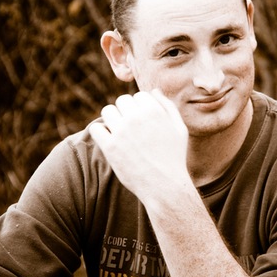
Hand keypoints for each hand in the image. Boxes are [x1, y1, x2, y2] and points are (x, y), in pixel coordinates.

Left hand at [89, 89, 190, 203]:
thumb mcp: (179, 129)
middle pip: (122, 101)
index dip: (140, 108)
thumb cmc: (174, 157)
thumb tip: (154, 91)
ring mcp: (122, 132)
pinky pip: (96, 129)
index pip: (138, 96)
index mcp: (154, 111)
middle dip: (126, 111)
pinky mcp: (110, 147)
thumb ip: (167, 106)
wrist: (164, 185)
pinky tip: (109, 140)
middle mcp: (136, 118)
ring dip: (112, 119)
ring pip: (107, 111)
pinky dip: (101, 132)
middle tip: (131, 128)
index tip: (143, 121)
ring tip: (120, 132)